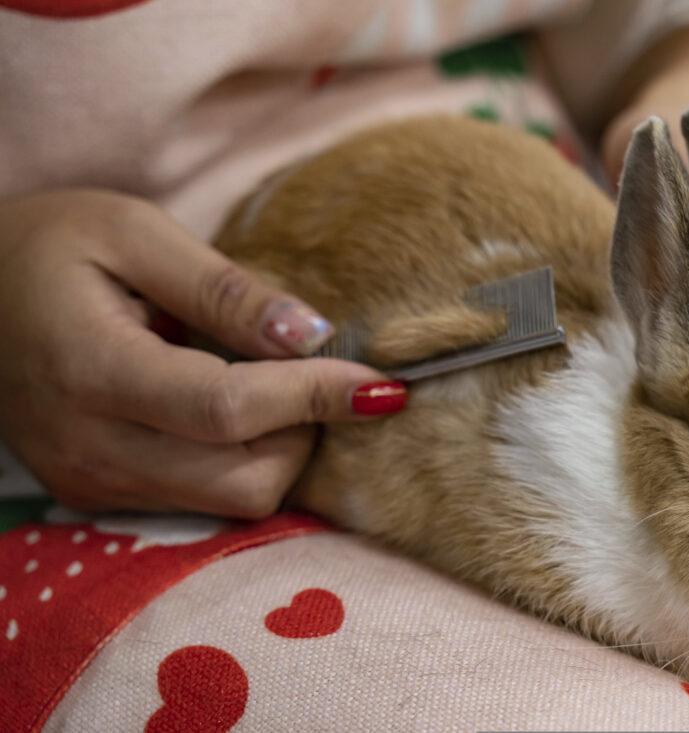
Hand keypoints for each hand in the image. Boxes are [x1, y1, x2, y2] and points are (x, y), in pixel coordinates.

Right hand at [0, 189, 404, 516]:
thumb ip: (224, 289)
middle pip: (244, 479)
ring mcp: (92, 482)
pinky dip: (244, 461)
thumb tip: (312, 336)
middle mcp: (90, 447)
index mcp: (92, 370)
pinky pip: (203, 500)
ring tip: (274, 386)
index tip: (384, 385)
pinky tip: (238, 410)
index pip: (231, 409)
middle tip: (320, 376)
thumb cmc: (45, 246)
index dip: (316, 398)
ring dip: (280, 451)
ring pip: (232, 502)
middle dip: (306, 433)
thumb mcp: (133, 233)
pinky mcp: (99, 495)